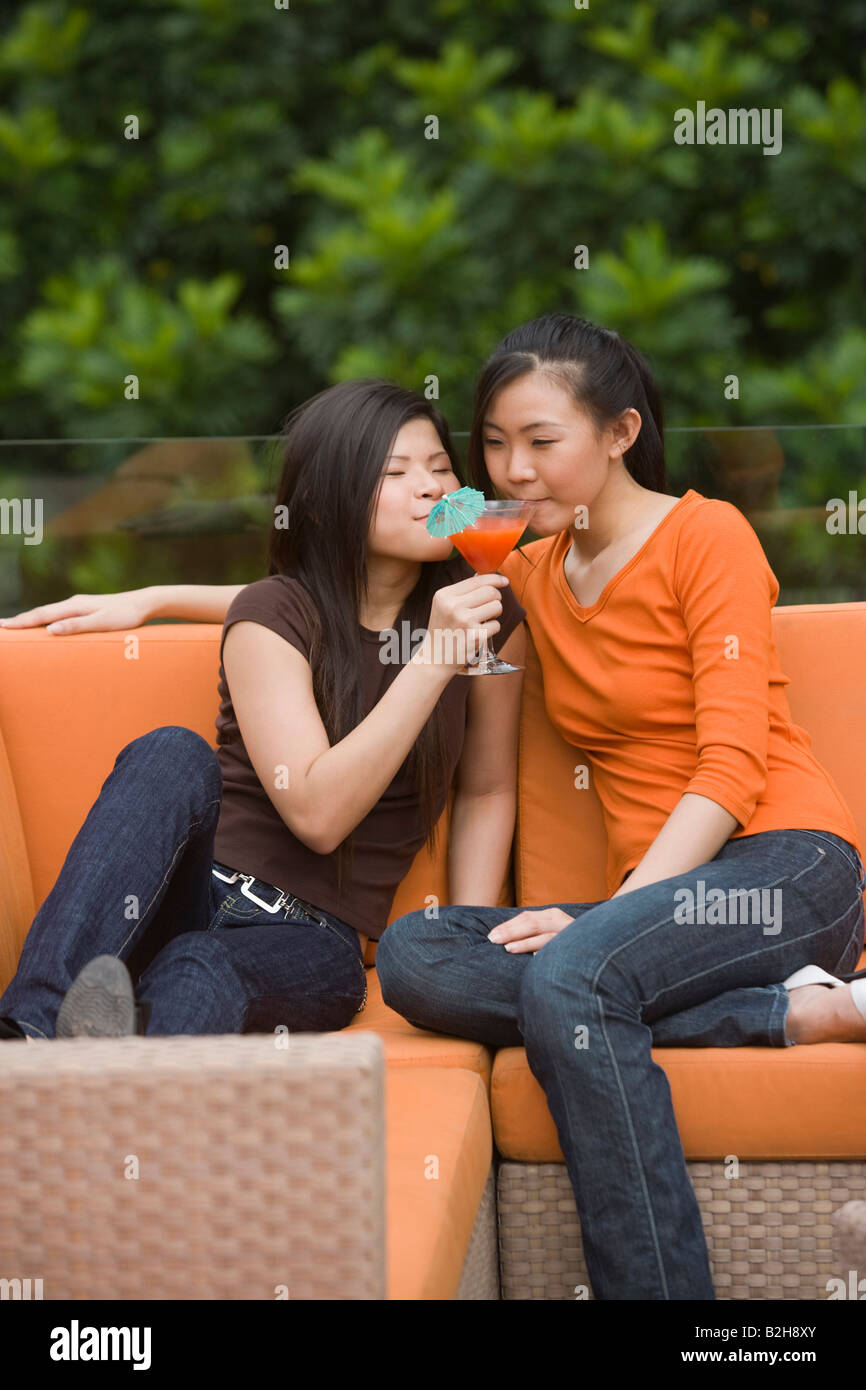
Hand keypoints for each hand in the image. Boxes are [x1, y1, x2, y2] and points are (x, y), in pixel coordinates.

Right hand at [0, 589, 152, 634]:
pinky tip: (46, 623)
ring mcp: (80, 604)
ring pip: (50, 612)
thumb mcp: (102, 623)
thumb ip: (77, 626)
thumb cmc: (126, 616)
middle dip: (21, 620)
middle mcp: (74, 603)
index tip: (4, 627)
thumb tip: (51, 629)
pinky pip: (59, 613)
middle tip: (2, 627)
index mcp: (74, 606)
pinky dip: (46, 618)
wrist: (144, 603)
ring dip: (32, 619)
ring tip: (17, 625)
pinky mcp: (86, 608)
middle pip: (41, 612)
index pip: (42, 616)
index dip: (21, 622)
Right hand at [417, 572, 509, 670]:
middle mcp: (453, 606)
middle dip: (496, 598)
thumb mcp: (444, 606)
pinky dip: (492, 630)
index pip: (476, 580)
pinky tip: (479, 634)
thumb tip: (489, 578)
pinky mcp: (475, 636)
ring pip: (497, 607)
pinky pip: (496, 625)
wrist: (435, 658)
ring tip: (482, 621)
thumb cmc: (443, 630)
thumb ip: (463, 592)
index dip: (494, 579)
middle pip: (490, 592)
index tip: (504, 581)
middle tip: (489, 607)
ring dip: (494, 614)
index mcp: (444, 595)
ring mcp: (464, 621)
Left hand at [487, 906, 575, 953]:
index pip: (526, 918)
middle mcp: (560, 920)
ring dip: (525, 943)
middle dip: (511, 932)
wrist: (599, 945)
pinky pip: (559, 949)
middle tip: (493, 940)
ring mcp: (569, 933)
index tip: (491, 935)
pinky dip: (545, 952)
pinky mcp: (575, 947)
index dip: (508, 926)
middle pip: (532, 924)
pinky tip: (534, 958)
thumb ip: (533, 932)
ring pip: (544, 936)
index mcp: (552, 915)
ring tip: (508, 948)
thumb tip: (504, 938)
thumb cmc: (568, 941)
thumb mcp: (550, 930)